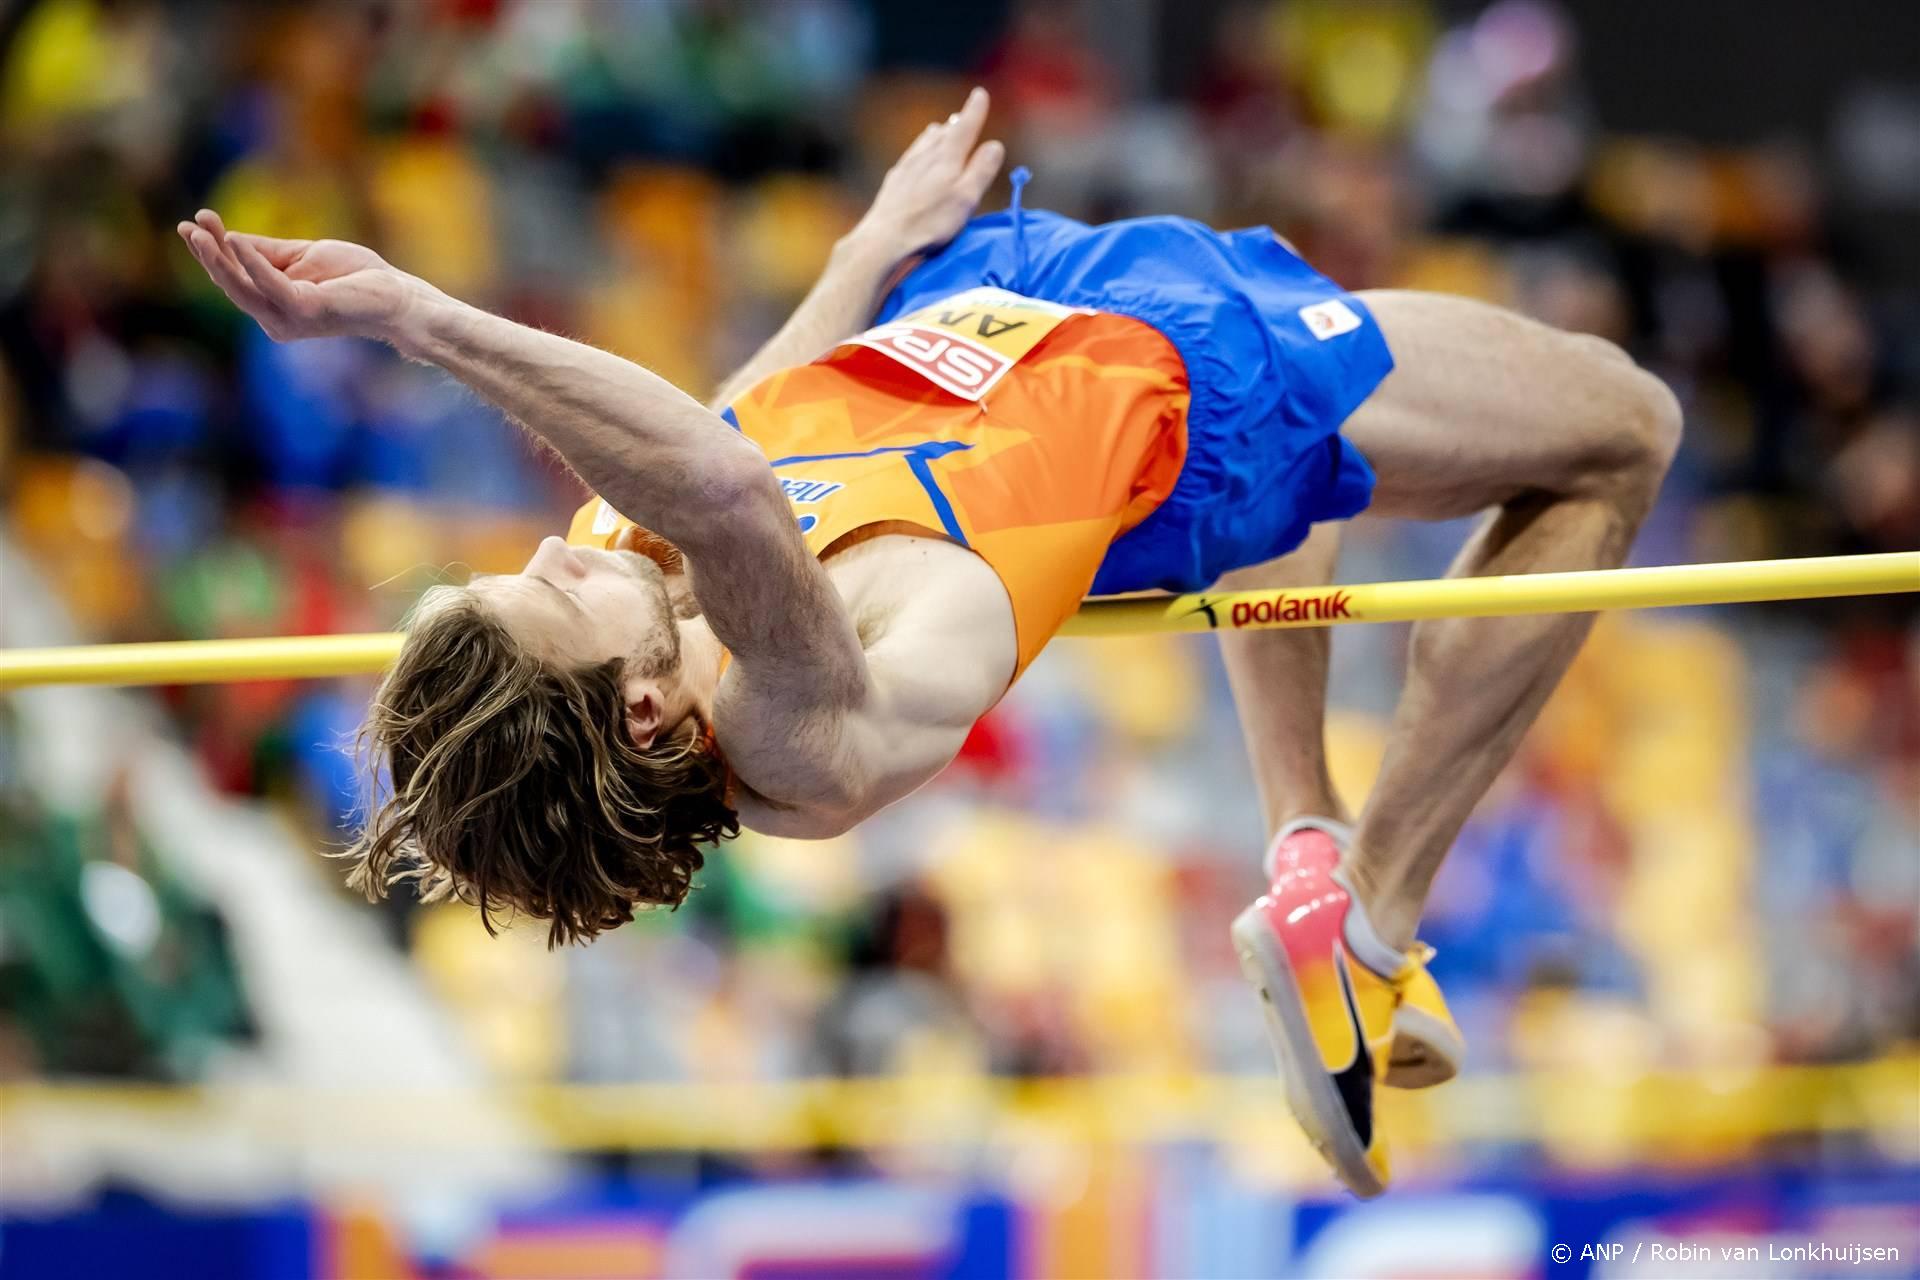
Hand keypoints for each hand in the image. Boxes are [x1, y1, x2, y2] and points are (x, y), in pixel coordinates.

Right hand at [177, 209, 430, 342]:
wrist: (396, 295)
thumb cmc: (355, 276)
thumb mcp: (301, 255)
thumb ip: (266, 251)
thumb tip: (228, 237)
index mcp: (274, 305)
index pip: (235, 277)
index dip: (213, 250)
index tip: (194, 221)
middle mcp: (276, 319)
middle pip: (231, 285)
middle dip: (207, 255)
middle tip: (186, 226)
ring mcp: (289, 319)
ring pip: (242, 289)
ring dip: (218, 260)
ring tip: (200, 233)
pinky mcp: (305, 311)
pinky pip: (271, 286)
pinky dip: (252, 263)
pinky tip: (234, 240)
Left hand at [848, 87, 1005, 263]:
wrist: (883, 238)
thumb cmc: (930, 222)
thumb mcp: (965, 198)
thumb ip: (981, 170)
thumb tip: (994, 144)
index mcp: (947, 158)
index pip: (964, 128)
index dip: (974, 111)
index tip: (980, 94)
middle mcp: (925, 156)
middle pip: (943, 134)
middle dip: (955, 124)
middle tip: (962, 114)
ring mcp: (906, 168)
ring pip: (923, 143)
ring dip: (935, 134)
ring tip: (940, 128)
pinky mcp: (893, 183)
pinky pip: (910, 157)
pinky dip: (918, 149)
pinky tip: (915, 156)